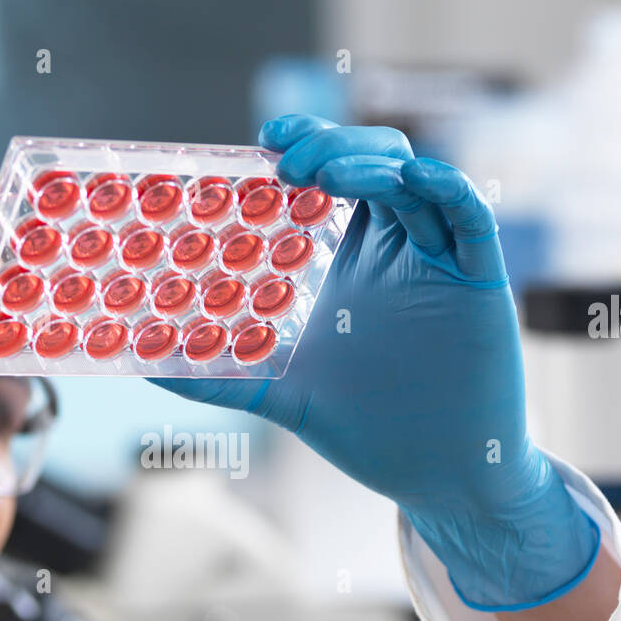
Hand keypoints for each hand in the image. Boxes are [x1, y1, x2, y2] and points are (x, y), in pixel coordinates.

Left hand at [148, 114, 598, 610]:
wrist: (437, 478)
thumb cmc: (368, 430)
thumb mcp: (281, 394)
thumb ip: (218, 376)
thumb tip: (141, 363)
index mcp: (351, 263)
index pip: (327, 182)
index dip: (302, 148)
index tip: (262, 142)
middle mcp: (396, 251)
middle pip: (371, 164)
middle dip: (330, 147)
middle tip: (286, 159)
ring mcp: (439, 262)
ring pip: (416, 179)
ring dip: (370, 161)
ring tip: (324, 172)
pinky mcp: (479, 282)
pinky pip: (470, 218)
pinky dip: (444, 188)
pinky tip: (406, 180)